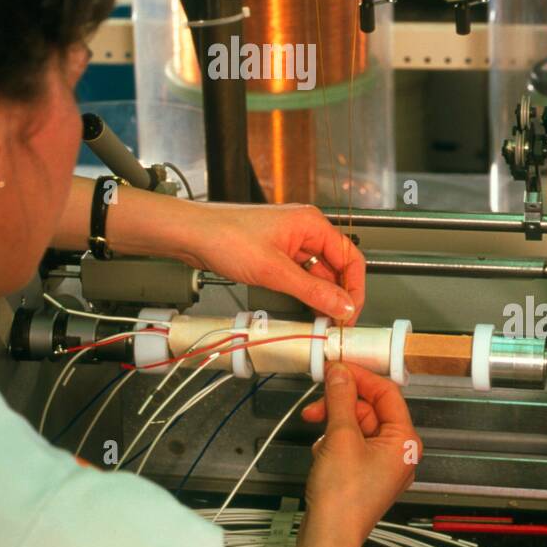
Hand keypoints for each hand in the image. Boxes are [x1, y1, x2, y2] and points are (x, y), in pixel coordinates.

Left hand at [120, 199, 365, 321]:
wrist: (192, 235)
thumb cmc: (225, 237)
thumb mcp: (275, 271)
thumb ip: (313, 291)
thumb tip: (342, 306)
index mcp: (311, 224)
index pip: (350, 257)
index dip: (355, 288)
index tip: (350, 313)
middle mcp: (305, 230)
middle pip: (336, 266)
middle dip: (338, 295)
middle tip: (336, 322)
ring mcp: (290, 242)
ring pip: (318, 273)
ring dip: (321, 296)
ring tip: (320, 320)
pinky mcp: (276, 253)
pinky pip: (300, 274)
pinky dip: (304, 292)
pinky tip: (302, 308)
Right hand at [300, 363, 420, 545]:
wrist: (329, 536)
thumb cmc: (343, 497)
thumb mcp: (340, 436)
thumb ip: (340, 398)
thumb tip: (340, 373)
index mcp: (404, 441)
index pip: (387, 393)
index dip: (360, 377)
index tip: (337, 368)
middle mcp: (398, 452)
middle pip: (371, 409)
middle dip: (341, 402)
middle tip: (319, 399)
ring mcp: (382, 465)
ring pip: (359, 426)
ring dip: (334, 421)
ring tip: (314, 425)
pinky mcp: (365, 475)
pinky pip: (352, 444)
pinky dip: (334, 440)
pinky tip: (320, 450)